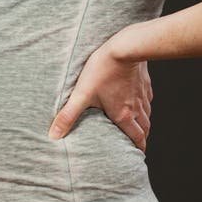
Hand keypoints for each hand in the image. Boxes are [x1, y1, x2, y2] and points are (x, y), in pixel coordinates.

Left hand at [47, 26, 152, 151]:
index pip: (137, 137)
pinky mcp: (144, 81)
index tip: (137, 155)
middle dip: (141, 137)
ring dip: (143, 121)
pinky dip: (144, 103)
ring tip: (137, 124)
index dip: (138, 148)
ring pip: (147, 113)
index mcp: (123, 114)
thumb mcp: (82, 94)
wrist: (125, 46)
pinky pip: (147, 97)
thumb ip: (68, 115)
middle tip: (137, 143)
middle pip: (144, 128)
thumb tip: (54, 135)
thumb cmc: (103, 69)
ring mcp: (142, 94)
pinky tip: (137, 99)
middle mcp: (136, 107)